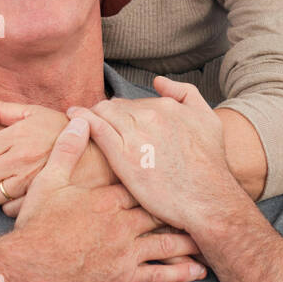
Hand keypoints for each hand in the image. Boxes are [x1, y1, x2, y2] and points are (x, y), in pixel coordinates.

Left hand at [0, 102, 68, 213]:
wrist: (100, 155)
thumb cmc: (61, 130)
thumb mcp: (33, 113)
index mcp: (19, 136)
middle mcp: (22, 160)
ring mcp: (31, 183)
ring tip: (12, 180)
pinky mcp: (39, 201)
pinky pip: (8, 210)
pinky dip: (12, 204)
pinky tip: (23, 192)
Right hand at [13, 116, 207, 281]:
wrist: (31, 268)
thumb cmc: (38, 226)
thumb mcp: (49, 182)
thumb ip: (68, 150)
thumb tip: (81, 120)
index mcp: (108, 199)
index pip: (141, 181)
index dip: (156, 174)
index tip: (171, 169)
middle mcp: (123, 223)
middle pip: (159, 209)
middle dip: (180, 204)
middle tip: (202, 199)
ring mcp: (126, 251)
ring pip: (166, 242)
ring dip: (189, 239)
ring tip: (208, 235)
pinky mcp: (123, 277)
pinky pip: (157, 274)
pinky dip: (179, 273)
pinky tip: (197, 272)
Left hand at [66, 75, 244, 235]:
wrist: (208, 199)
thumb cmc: (210, 165)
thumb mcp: (208, 119)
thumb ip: (185, 94)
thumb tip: (159, 82)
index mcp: (167, 106)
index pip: (134, 102)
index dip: (124, 112)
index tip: (117, 121)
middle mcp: (150, 115)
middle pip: (116, 106)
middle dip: (106, 113)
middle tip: (96, 123)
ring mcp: (135, 134)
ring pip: (103, 113)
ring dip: (91, 114)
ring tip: (79, 120)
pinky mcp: (122, 155)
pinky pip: (95, 127)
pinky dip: (81, 118)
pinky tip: (72, 116)